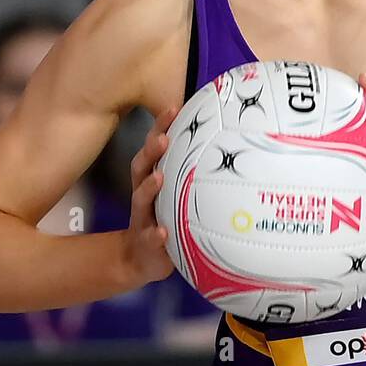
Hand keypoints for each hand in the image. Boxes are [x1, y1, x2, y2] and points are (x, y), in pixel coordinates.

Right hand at [121, 106, 179, 288]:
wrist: (139, 257)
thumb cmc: (164, 217)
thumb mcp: (175, 194)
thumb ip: (191, 171)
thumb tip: (226, 142)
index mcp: (151, 178)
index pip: (154, 148)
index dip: (160, 127)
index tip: (173, 108)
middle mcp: (143, 195)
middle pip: (141, 167)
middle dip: (150, 151)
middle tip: (162, 139)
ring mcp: (141, 218)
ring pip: (140, 200)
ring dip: (148, 188)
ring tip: (159, 177)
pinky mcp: (145, 244)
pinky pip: (149, 238)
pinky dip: (154, 235)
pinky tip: (162, 232)